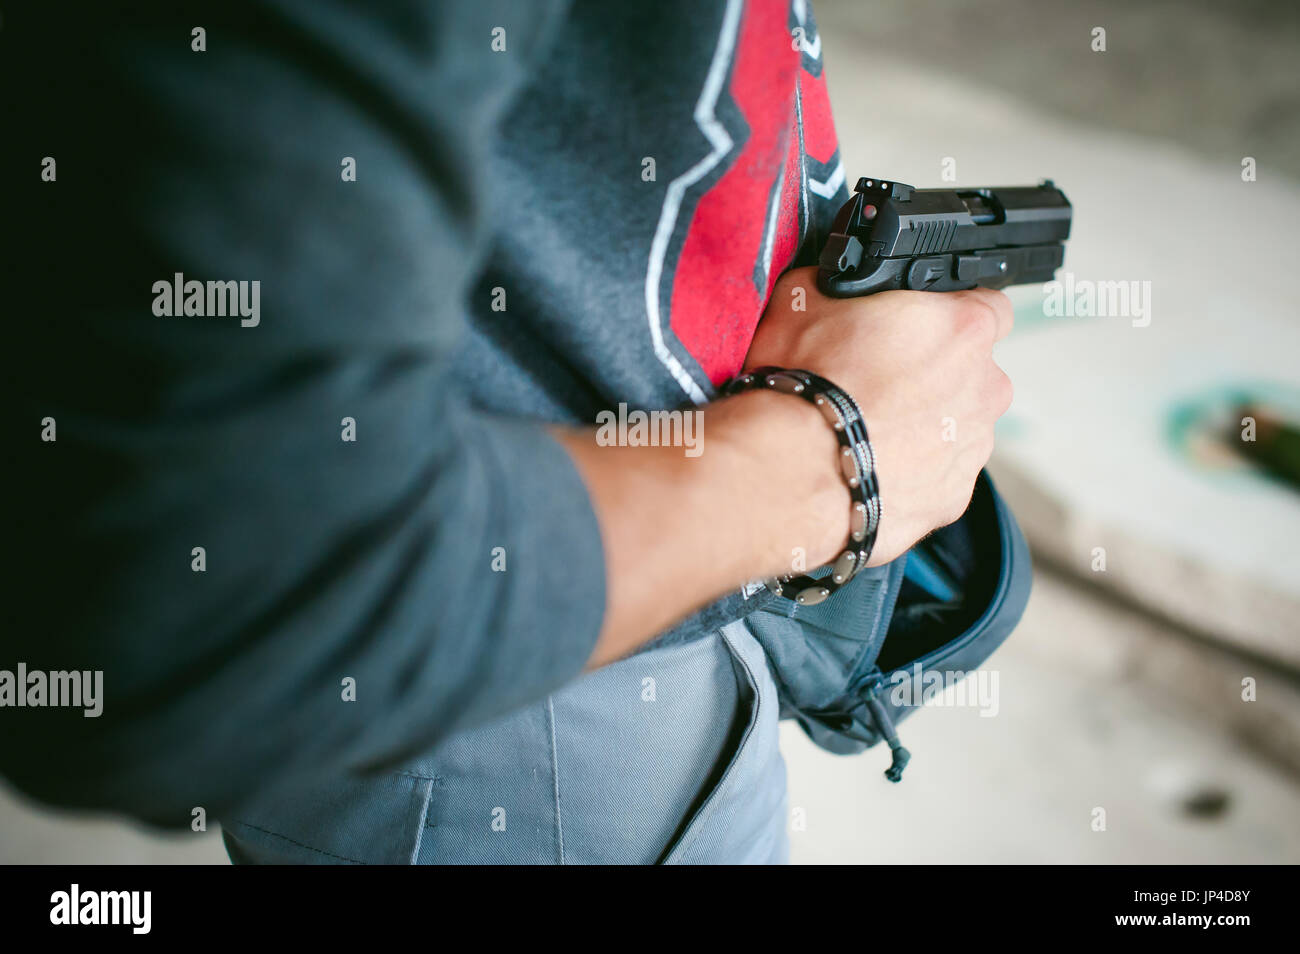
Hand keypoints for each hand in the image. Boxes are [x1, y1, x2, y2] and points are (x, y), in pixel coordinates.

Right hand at [745, 267, 1014, 565]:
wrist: (793, 472)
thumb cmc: (804, 383)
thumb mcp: (806, 296)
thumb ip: (844, 284)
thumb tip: (832, 281)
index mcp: (963, 328)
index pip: (989, 306)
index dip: (951, 315)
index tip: (919, 328)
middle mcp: (984, 387)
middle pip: (975, 373)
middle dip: (936, 375)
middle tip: (877, 382)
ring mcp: (971, 448)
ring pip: (958, 428)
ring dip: (924, 426)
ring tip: (866, 431)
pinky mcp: (952, 499)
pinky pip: (938, 478)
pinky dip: (911, 473)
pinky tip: (867, 467)